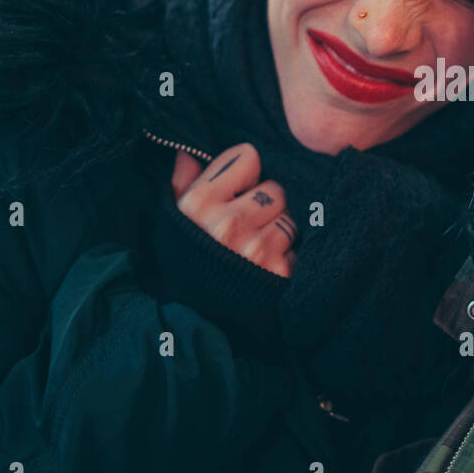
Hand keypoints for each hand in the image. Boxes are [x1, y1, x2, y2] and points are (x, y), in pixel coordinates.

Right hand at [171, 143, 296, 277]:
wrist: (199, 320)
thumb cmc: (189, 261)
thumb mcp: (175, 223)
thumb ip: (183, 183)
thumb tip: (188, 152)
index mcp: (199, 204)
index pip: (247, 156)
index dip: (246, 172)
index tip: (238, 189)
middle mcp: (228, 223)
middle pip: (274, 186)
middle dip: (266, 202)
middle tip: (251, 222)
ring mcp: (256, 246)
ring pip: (290, 214)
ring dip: (280, 227)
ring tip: (259, 244)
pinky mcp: (279, 269)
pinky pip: (298, 244)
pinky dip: (289, 253)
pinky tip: (269, 264)